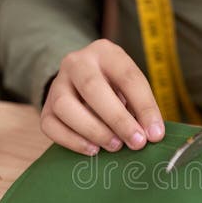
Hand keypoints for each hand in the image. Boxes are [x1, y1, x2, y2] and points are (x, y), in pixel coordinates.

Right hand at [41, 39, 163, 155]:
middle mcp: (77, 63)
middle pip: (92, 87)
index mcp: (106, 52)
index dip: (145, 107)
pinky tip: (93, 150)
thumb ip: (140, 108)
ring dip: (93, 130)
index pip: (128, 77)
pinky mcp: (45, 107)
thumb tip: (151, 135)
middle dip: (118, 119)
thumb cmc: (115, 87)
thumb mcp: (131, 88)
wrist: (81, 82)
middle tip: (137, 142)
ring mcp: (57, 84)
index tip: (155, 133)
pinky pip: (51, 125)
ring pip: (65, 106)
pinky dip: (72, 141)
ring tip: (115, 146)